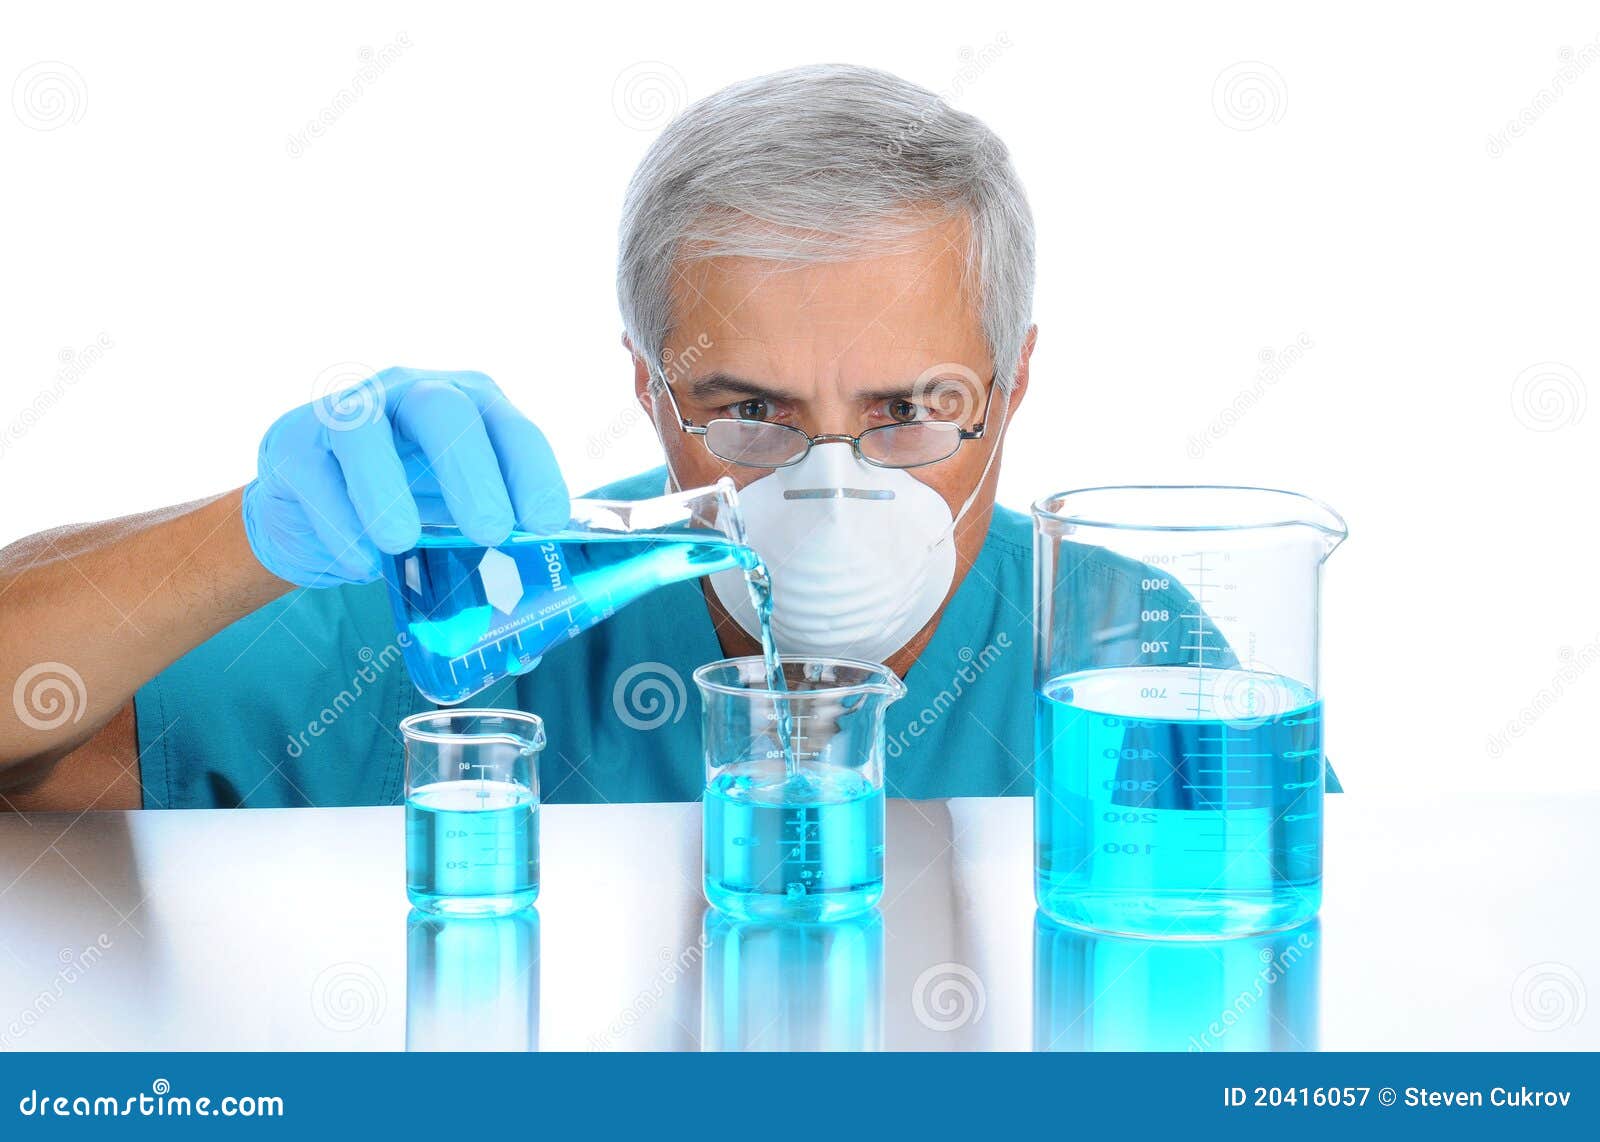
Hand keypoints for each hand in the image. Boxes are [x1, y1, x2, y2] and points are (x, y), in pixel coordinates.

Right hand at [242, 367, 568, 586]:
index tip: (546, 522)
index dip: (532, 470)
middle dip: (471, 470)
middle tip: (491, 530)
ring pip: (361, 428)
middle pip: (441, 409)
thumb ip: (492, 558)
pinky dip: (337, 521)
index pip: (510, 426)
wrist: (313, 506)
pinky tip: (361, 563)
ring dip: (385, 487)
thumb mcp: (455, 522)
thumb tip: (526, 642)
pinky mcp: (294, 444)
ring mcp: (348, 411)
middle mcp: (411, 394)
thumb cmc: (407, 504)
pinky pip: (313, 474)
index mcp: (470, 408)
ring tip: (402, 542)